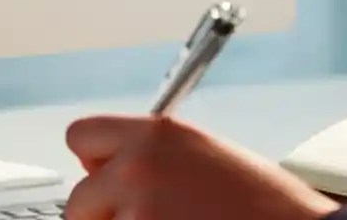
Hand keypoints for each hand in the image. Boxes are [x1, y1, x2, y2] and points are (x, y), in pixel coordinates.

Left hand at [63, 114, 339, 219]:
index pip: (81, 134)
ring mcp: (136, 212)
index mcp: (155, 134)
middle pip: (80, 198)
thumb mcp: (205, 157)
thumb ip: (153, 158)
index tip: (108, 181)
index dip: (94, 163)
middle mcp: (136, 167)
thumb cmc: (266, 207)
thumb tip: (110, 173)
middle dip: (105, 215)